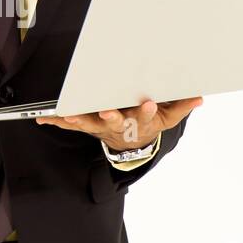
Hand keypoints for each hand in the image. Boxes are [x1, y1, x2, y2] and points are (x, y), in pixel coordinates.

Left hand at [35, 96, 202, 150]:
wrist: (131, 145)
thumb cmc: (148, 125)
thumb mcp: (167, 119)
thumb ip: (180, 106)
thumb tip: (199, 97)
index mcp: (139, 123)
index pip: (145, 117)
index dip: (146, 112)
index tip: (149, 104)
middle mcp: (120, 126)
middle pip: (116, 122)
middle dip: (112, 117)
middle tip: (107, 111)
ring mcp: (102, 127)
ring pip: (90, 123)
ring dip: (79, 120)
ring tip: (68, 116)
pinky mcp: (88, 124)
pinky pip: (71, 123)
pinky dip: (57, 120)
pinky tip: (44, 118)